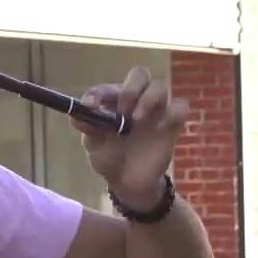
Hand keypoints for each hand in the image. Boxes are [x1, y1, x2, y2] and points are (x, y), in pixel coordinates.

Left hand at [77, 65, 190, 210]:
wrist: (129, 183)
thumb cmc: (109, 158)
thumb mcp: (93, 145)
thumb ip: (86, 127)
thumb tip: (76, 115)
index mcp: (114, 101)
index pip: (108, 87)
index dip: (99, 93)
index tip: (91, 106)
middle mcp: (136, 100)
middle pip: (140, 74)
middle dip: (130, 88)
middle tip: (123, 110)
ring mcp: (156, 111)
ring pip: (160, 86)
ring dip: (148, 99)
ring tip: (137, 120)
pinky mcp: (172, 125)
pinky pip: (181, 108)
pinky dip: (174, 112)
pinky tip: (162, 127)